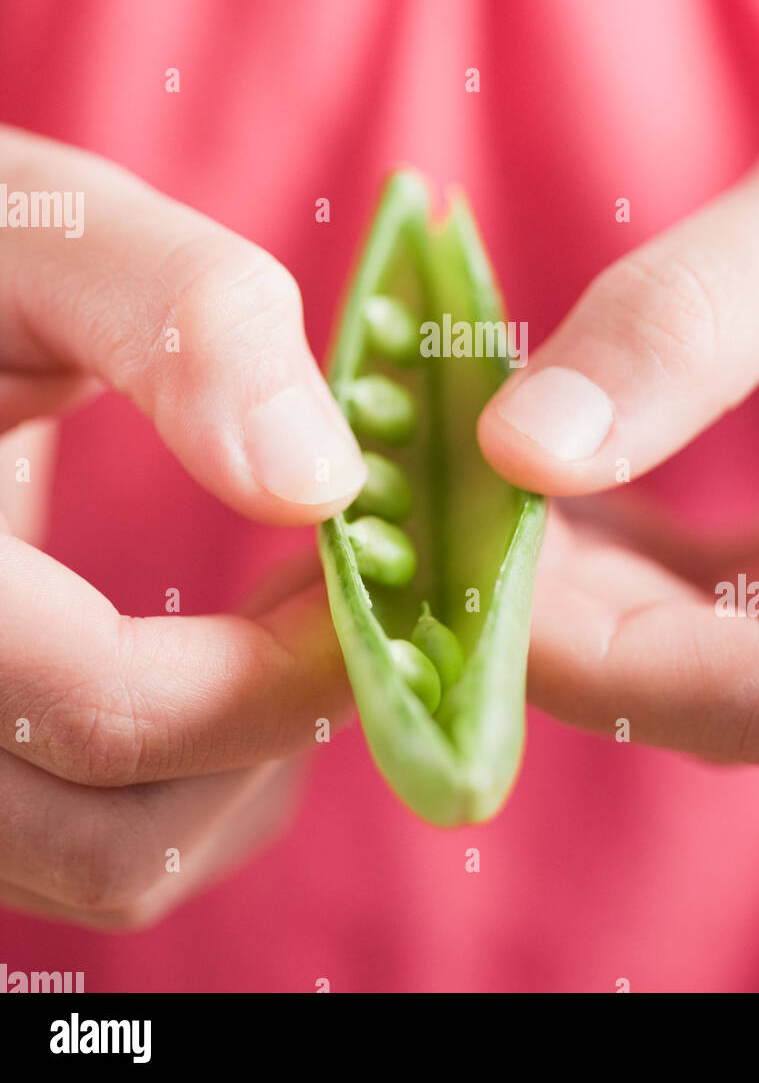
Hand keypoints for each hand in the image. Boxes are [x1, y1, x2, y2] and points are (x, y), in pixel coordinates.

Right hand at [0, 126, 364, 925]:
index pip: (98, 711)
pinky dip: (193, 780)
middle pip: (115, 837)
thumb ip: (184, 320)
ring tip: (289, 618)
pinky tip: (227, 656)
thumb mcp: (56, 232)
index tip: (363, 578)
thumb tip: (321, 483)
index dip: (272, 672)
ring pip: (112, 865)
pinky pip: (94, 845)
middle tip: (339, 596)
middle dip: (268, 727)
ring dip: (241, 766)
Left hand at [479, 30, 758, 764]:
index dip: (592, 655)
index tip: (447, 563)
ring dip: (570, 589)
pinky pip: (714, 593)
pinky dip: (615, 555)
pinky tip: (536, 489)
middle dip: (552, 617)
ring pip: (702, 648)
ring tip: (455, 496)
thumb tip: (516, 446)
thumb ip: (692, 327)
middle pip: (717, 684)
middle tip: (415, 522)